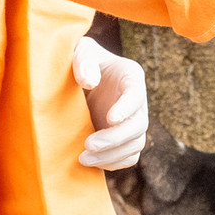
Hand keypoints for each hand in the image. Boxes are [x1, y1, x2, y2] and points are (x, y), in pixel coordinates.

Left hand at [72, 36, 147, 169]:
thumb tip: (89, 82)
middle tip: (88, 145)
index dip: (126, 108)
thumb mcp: (80, 51)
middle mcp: (137, 101)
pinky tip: (92, 162)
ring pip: (134, 145)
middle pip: (138, 125)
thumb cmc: (80, 61)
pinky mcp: (125, 139)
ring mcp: (132, 122)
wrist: (76, 80)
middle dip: (114, 138)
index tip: (110, 118)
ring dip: (111, 155)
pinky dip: (113, 163)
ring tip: (83, 158)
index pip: (136, 94)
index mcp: (130, 76)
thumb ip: (83, 61)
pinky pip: (128, 157)